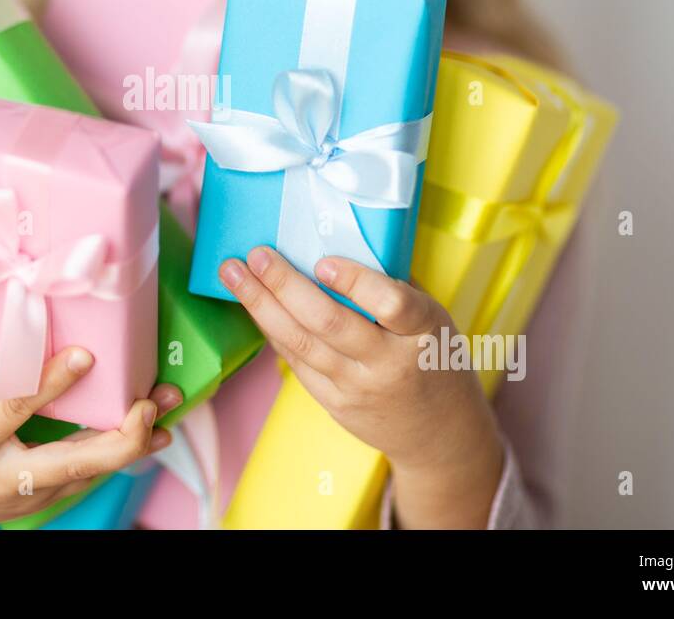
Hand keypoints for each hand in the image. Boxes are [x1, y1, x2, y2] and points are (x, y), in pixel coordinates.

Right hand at [0, 303, 180, 528]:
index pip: (13, 407)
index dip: (51, 382)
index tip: (87, 354)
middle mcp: (1, 474)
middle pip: (68, 462)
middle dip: (116, 439)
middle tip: (148, 404)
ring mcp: (26, 494)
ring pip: (88, 471)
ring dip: (134, 442)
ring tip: (167, 409)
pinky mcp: (42, 499)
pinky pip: (87, 474)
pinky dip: (121, 452)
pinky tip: (154, 431)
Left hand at [218, 246, 503, 527]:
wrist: (441, 434)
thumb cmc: (434, 359)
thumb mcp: (433, 320)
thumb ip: (394, 285)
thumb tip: (342, 239)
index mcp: (423, 332)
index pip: (392, 305)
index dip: (356, 283)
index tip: (322, 261)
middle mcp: (389, 363)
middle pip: (330, 323)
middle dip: (285, 286)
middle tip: (255, 254)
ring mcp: (358, 387)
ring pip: (301, 344)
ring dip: (261, 305)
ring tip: (233, 274)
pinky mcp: (335, 404)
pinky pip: (296, 361)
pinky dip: (272, 329)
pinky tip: (252, 304)